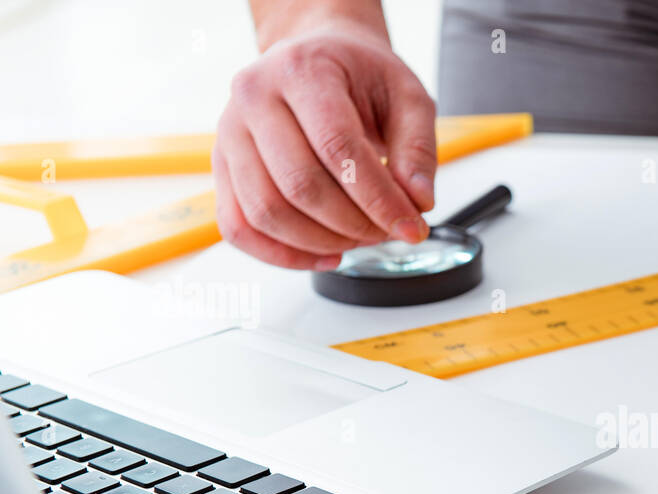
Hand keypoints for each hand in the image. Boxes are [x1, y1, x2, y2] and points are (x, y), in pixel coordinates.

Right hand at [213, 28, 436, 269]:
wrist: (315, 57)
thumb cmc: (360, 77)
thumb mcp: (407, 97)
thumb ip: (418, 149)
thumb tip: (418, 201)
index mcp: (302, 69)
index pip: (338, 147)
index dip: (379, 198)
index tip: (412, 227)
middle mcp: (254, 96)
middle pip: (299, 185)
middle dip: (353, 224)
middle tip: (387, 231)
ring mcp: (229, 132)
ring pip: (266, 211)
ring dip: (322, 242)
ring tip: (360, 238)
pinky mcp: (222, 165)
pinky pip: (238, 227)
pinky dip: (282, 255)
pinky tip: (327, 255)